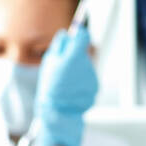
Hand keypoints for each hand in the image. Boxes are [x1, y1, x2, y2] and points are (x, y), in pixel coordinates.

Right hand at [34, 26, 96, 145]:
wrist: (58, 112)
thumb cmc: (50, 86)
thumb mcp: (49, 62)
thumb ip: (59, 46)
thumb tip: (67, 34)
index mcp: (74, 57)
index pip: (84, 36)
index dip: (80, 33)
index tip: (77, 33)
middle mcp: (87, 66)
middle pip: (83, 53)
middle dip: (75, 56)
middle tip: (62, 66)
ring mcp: (93, 77)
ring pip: (85, 67)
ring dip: (78, 70)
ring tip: (65, 82)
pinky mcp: (96, 88)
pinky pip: (88, 79)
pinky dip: (81, 82)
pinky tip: (71, 90)